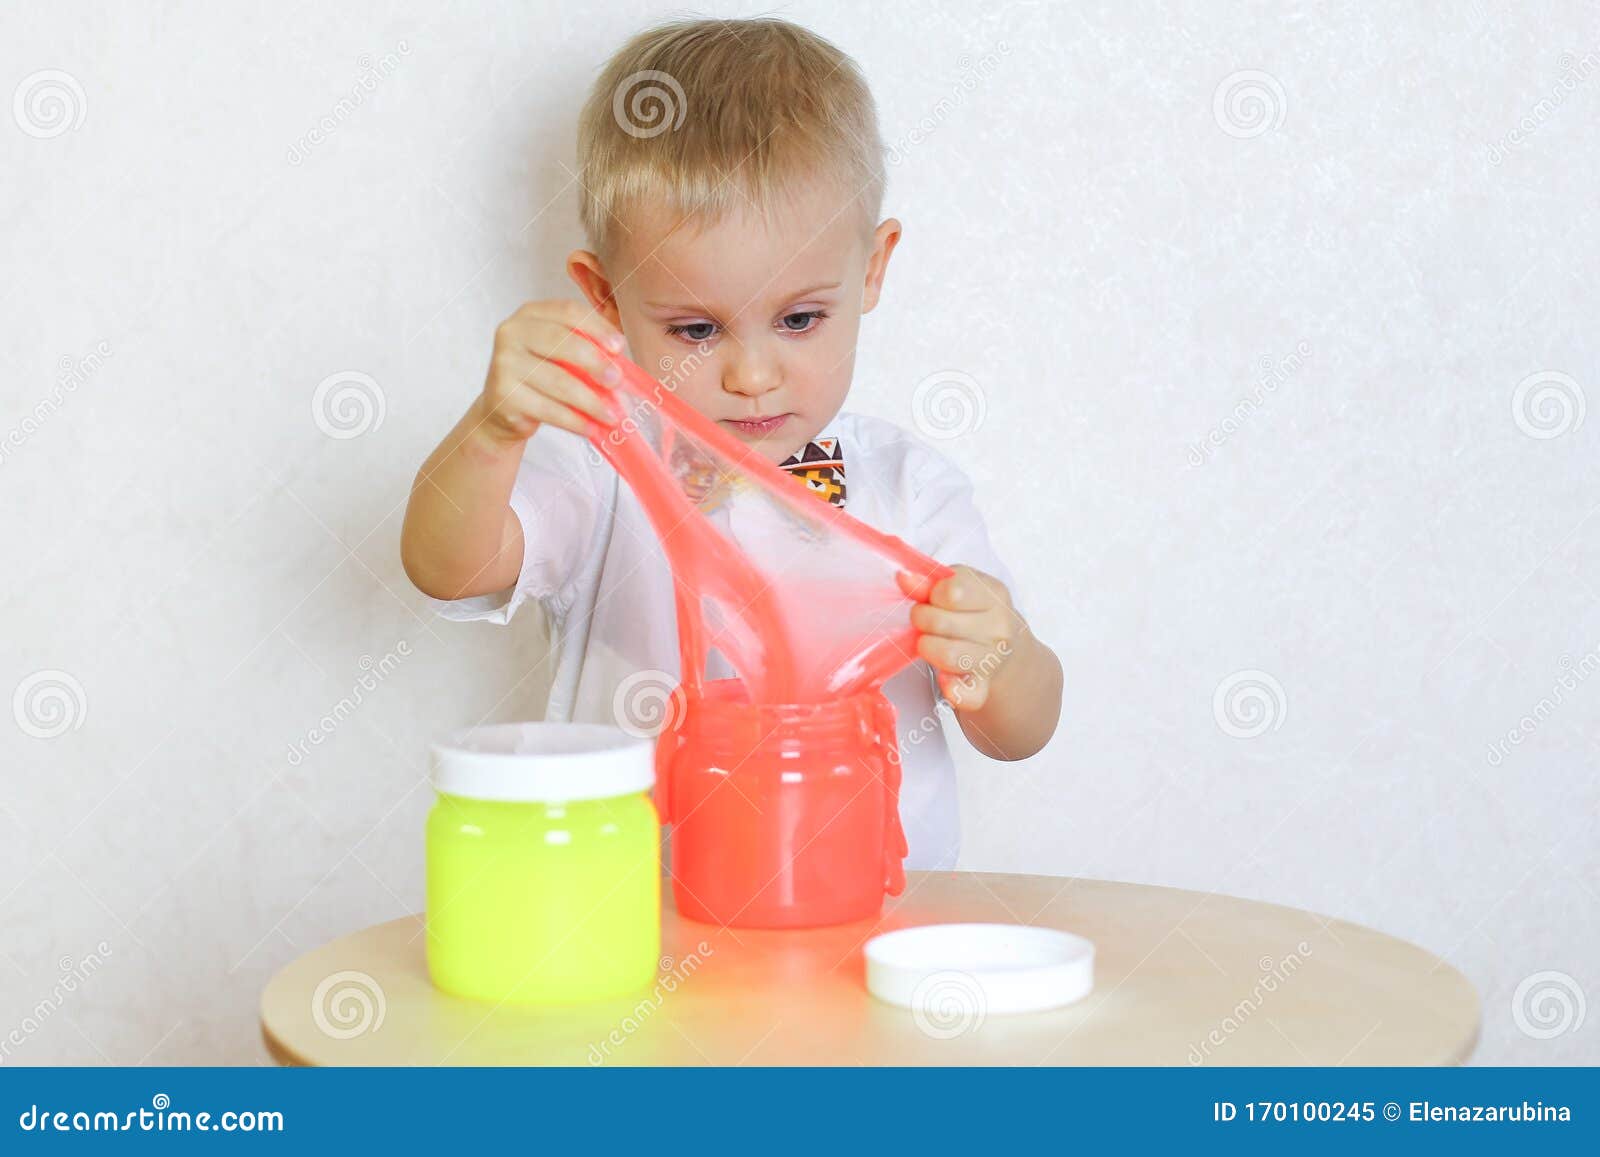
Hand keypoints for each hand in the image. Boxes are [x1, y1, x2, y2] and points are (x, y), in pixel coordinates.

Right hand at [473, 299, 626, 444]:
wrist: (503, 407)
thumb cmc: (540, 374)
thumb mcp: (560, 353)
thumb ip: (587, 348)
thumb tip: (621, 365)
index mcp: (531, 314)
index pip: (569, 311)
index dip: (598, 328)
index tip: (619, 347)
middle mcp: (512, 333)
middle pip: (562, 342)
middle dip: (595, 362)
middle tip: (617, 381)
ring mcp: (504, 364)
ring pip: (558, 381)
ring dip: (591, 401)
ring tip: (612, 414)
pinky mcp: (504, 396)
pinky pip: (548, 410)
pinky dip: (575, 421)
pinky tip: (591, 427)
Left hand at [897, 564, 1020, 711]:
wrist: (1006, 649)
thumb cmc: (976, 614)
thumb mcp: (960, 589)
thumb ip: (930, 583)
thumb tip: (904, 577)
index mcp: (994, 595)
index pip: (952, 592)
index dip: (933, 594)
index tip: (934, 598)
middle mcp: (999, 627)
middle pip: (941, 623)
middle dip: (922, 620)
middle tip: (924, 621)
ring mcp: (993, 659)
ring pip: (948, 655)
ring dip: (927, 648)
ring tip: (927, 643)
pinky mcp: (983, 687)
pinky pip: (965, 694)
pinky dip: (951, 688)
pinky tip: (945, 678)